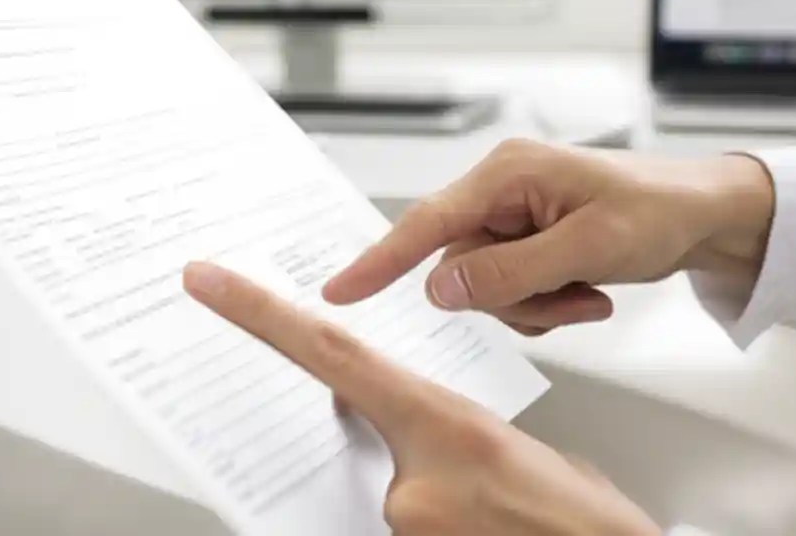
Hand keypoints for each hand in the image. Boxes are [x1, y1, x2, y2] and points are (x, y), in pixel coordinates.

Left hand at [183, 262, 660, 535]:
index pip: (330, 355)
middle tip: (477, 484)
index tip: (209, 284)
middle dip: (406, 452)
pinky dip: (438, 522)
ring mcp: (409, 529)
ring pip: (392, 495)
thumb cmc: (586, 521)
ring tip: (498, 515)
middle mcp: (415, 483)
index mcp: (448, 427)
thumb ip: (446, 427)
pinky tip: (484, 526)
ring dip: (434, 499)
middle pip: (369, 442)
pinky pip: (404, 526)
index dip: (260, 314)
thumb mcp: (513, 448)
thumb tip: (408, 429)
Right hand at [324, 139, 774, 335]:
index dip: (380, 260)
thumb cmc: (659, 210)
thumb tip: (441, 289)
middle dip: (514, 297)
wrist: (706, 215)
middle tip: (574, 296)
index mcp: (506, 175)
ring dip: (538, 305)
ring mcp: (513, 219)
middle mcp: (500, 192)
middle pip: (462, 269)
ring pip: (486, 288)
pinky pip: (511, 291)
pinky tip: (588, 291)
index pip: (427, 223)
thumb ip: (510, 272)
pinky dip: (548, 304)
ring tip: (589, 292)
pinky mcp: (527, 242)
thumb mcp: (587, 247)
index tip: (339, 291)